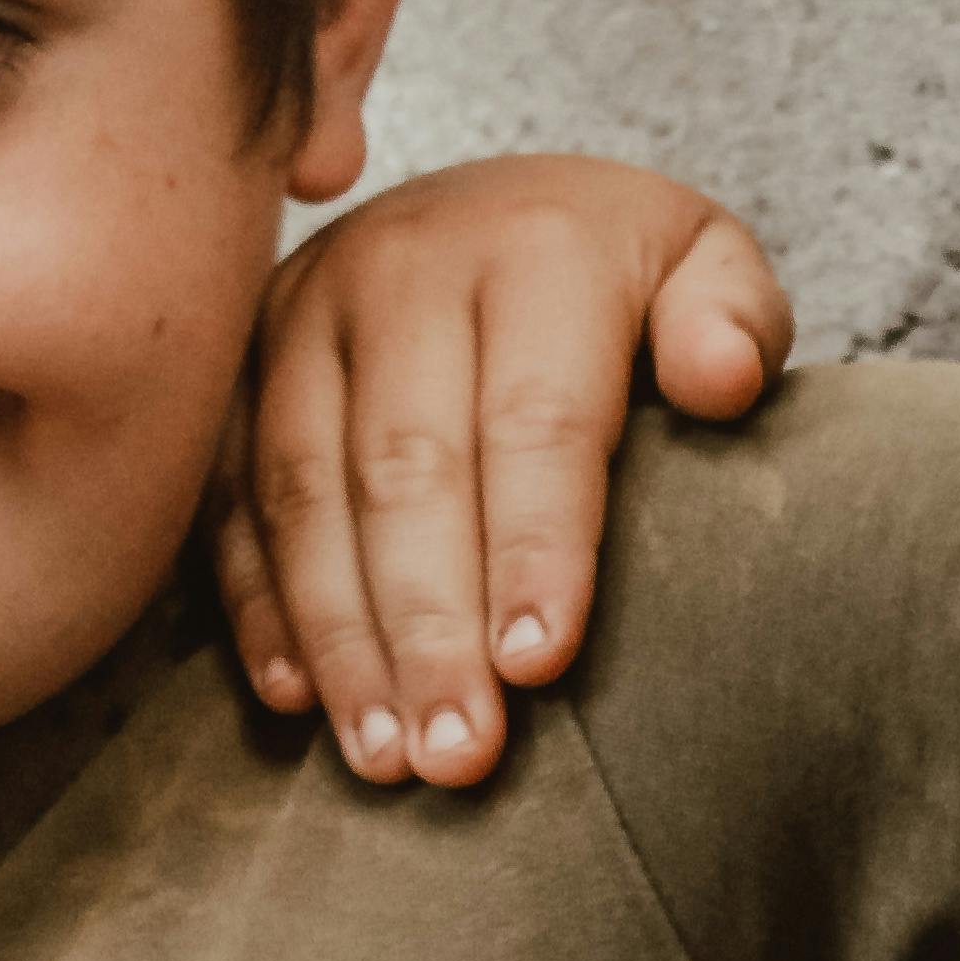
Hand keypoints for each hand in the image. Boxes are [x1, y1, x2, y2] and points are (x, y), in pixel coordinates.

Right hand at [214, 153, 791, 786]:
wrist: (495, 204)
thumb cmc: (623, 276)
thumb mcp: (704, 262)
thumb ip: (733, 317)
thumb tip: (722, 382)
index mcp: (533, 247)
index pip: (534, 417)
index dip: (535, 546)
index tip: (537, 666)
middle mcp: (402, 266)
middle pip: (405, 468)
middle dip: (429, 625)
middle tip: (456, 756)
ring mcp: (302, 310)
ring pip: (303, 490)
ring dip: (339, 636)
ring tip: (383, 756)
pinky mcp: (236, 359)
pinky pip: (226, 491)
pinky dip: (253, 602)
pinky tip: (293, 697)